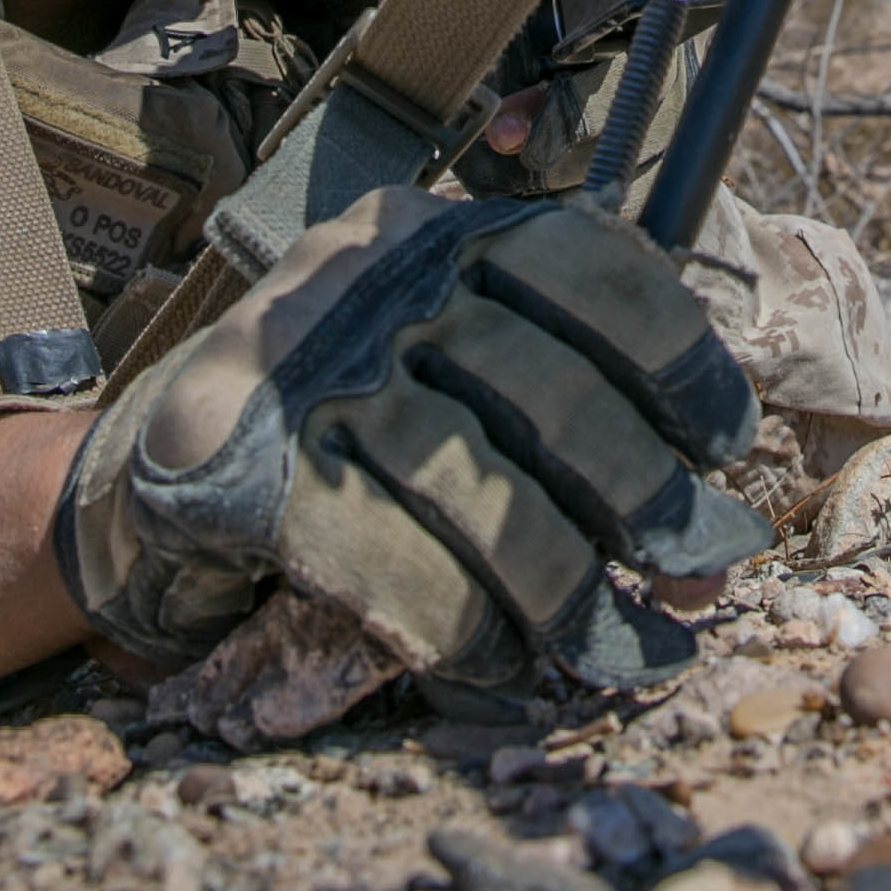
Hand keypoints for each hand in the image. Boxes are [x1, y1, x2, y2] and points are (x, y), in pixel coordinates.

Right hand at [51, 190, 769, 689]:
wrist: (165, 472)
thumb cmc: (356, 419)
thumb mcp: (455, 360)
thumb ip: (575, 405)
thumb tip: (714, 538)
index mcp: (439, 229)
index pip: (586, 263)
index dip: (677, 356)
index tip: (725, 445)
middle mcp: (369, 276)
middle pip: (544, 385)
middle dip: (638, 494)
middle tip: (693, 574)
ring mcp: (299, 367)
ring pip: (472, 482)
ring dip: (560, 583)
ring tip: (613, 644)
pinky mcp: (240, 465)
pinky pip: (386, 557)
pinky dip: (461, 622)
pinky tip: (502, 660)